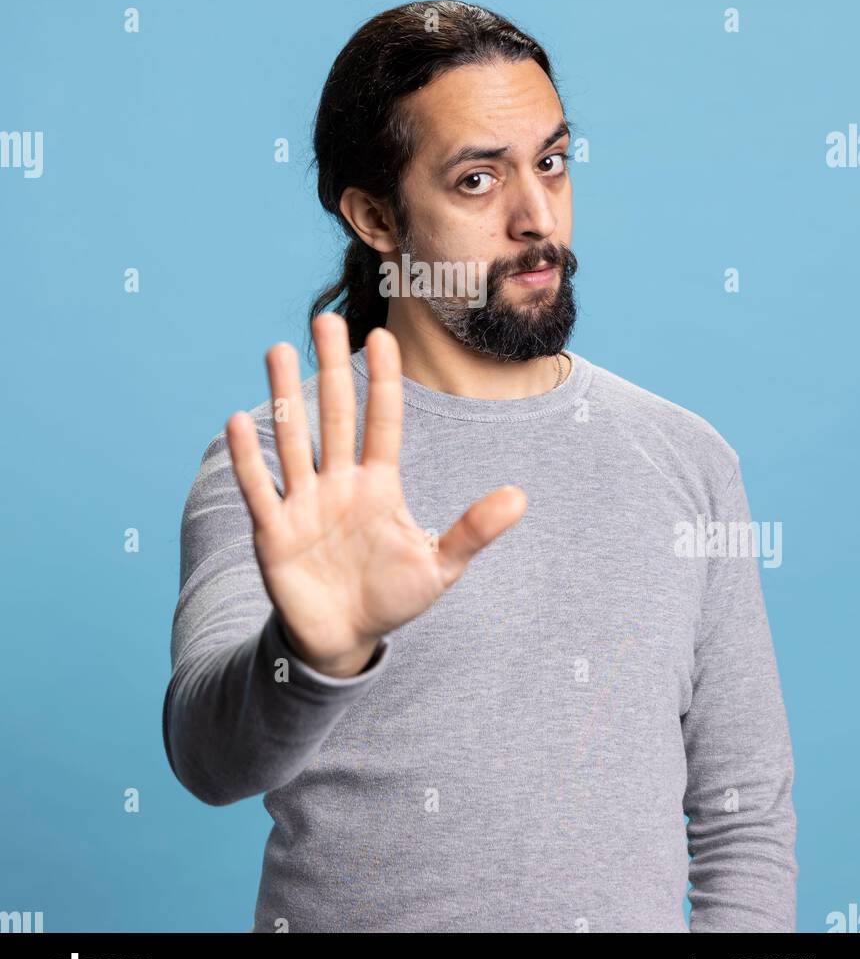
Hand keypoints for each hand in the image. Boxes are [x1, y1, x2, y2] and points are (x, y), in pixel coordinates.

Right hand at [225, 314, 527, 677]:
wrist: (345, 639)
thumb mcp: (439, 567)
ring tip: (277, 350)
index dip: (383, 381)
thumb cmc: (392, 597)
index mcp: (379, 484)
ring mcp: (304, 502)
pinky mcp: (274, 531)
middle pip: (335, 415)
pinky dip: (249, 458)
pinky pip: (261, 487)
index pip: (382, 422)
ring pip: (294, 440)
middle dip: (332, 368)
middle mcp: (339, 482)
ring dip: (286, 396)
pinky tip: (240, 419)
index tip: (383, 335)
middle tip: (324, 319)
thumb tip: (521, 497)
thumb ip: (473, 531)